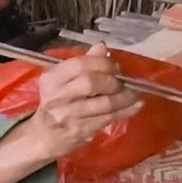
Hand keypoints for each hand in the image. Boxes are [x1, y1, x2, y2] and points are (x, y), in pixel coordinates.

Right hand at [25, 43, 142, 158]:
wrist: (45, 136)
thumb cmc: (57, 103)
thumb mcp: (62, 81)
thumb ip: (83, 63)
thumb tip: (102, 46)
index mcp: (52, 79)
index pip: (79, 65)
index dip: (102, 63)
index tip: (114, 66)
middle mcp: (58, 97)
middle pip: (91, 83)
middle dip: (113, 80)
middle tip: (123, 82)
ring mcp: (69, 116)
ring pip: (105, 103)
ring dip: (125, 97)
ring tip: (136, 93)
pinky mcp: (82, 131)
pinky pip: (110, 118)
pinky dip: (127, 110)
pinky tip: (136, 104)